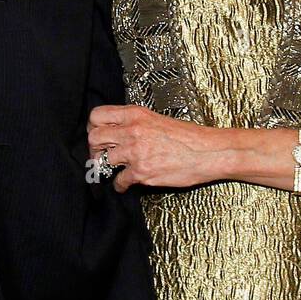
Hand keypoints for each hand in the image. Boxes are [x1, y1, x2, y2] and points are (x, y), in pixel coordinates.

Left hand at [87, 104, 221, 192]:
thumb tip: (117, 131)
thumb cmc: (188, 137)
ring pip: (103, 160)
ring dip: (106, 168)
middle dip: (94, 149)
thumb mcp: (157, 119)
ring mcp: (135, 152)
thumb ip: (135, 123)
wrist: (208, 152)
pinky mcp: (142, 171)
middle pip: (94, 137)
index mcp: (135, 114)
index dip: (93, 127)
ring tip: (115, 170)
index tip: (97, 135)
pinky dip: (120, 185)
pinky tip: (126, 184)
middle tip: (100, 156)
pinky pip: (118, 181)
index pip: (97, 115)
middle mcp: (132, 130)